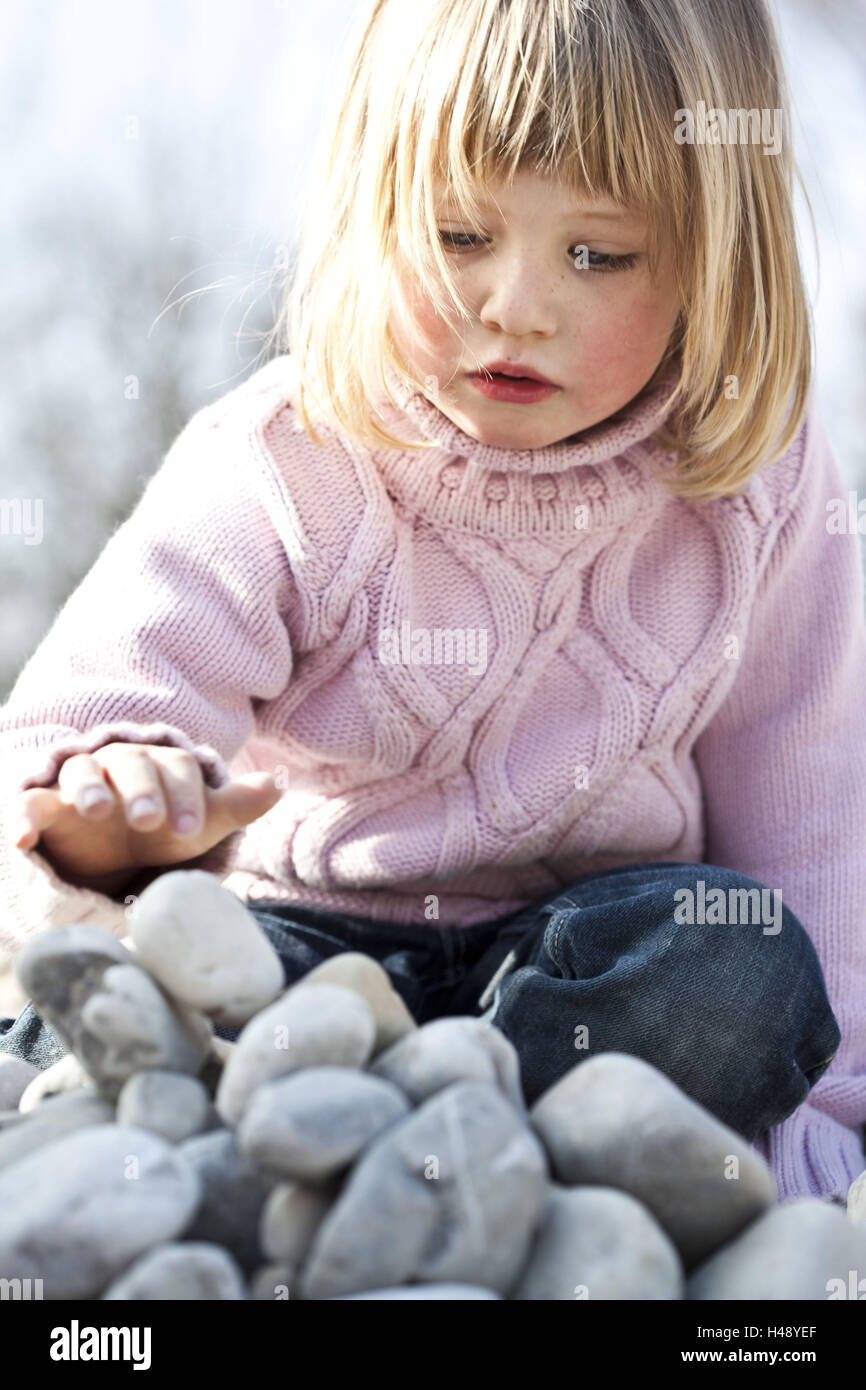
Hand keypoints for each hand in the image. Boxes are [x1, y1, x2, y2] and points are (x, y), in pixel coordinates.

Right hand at [5, 742, 282, 887]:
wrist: (115, 849)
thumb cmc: (164, 828)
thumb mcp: (202, 821)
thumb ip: (237, 803)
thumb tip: (279, 782)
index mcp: (162, 764)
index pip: (178, 768)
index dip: (187, 794)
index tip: (189, 828)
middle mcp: (119, 765)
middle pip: (130, 763)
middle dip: (141, 789)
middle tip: (150, 821)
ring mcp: (78, 783)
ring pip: (79, 770)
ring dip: (87, 786)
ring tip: (95, 811)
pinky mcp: (43, 808)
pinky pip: (28, 805)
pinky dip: (22, 817)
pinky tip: (22, 839)